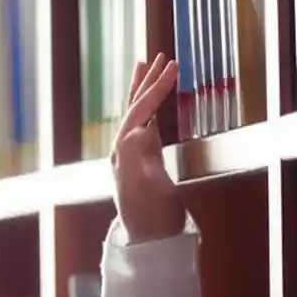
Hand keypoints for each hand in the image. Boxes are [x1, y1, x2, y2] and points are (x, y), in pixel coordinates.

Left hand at [111, 53, 185, 244]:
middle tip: (160, 56)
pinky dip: (149, 107)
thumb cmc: (156, 217)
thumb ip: (144, 160)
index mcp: (127, 150)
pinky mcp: (140, 161)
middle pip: (135, 106)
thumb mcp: (153, 188)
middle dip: (148, 81)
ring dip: (143, 90)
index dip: (157, 87)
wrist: (151, 240)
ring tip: (147, 67)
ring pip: (136, 113)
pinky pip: (143, 124)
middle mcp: (123, 149)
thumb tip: (140, 132)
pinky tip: (153, 103)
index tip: (173, 66)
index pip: (142, 109)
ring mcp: (130, 154)